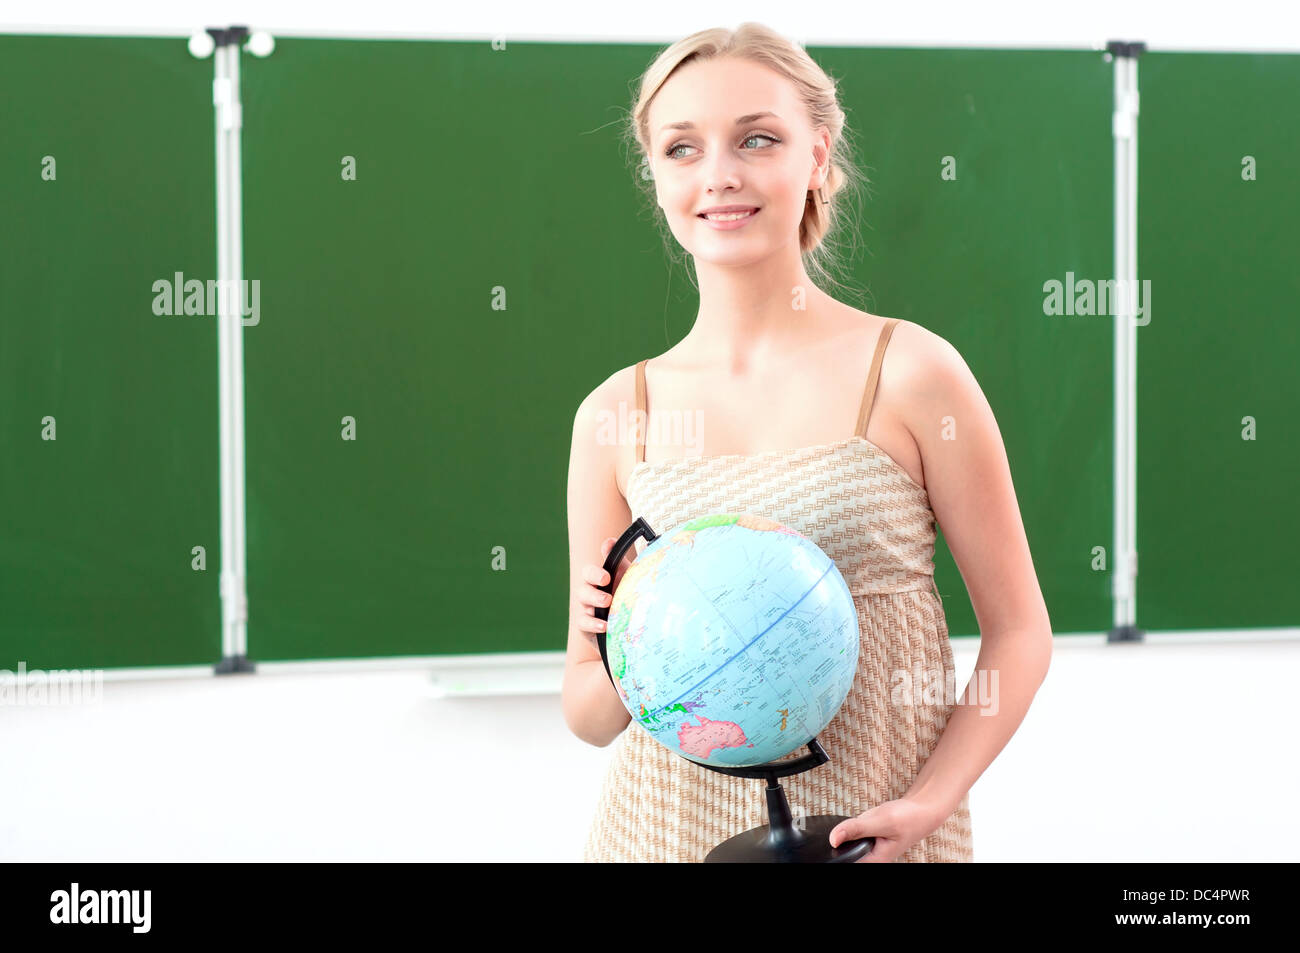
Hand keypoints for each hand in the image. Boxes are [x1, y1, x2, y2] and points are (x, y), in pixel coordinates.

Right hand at [572, 536, 634, 648]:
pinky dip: (593, 624)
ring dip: (594, 601)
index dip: (595, 573)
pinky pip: (583, 623)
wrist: (629, 628)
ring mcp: (586, 609)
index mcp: (598, 581)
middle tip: (607, 590)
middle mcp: (589, 593)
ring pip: (582, 603)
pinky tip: (605, 625)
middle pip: (583, 587)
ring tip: (608, 604)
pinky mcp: (586, 626)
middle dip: (594, 587)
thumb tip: (611, 542)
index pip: (590, 572)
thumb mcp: (629, 578)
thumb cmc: (628, 598)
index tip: (607, 577)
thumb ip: (621, 561)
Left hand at [827, 796, 948, 862]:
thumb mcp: (881, 821)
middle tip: (867, 825)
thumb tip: (833, 839)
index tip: (844, 839)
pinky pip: (855, 830)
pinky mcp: (869, 838)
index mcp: (875, 860)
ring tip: (872, 822)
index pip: (848, 861)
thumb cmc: (909, 818)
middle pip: (846, 849)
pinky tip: (870, 820)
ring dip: (854, 828)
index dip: (839, 851)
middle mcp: (872, 857)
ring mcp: (870, 847)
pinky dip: (859, 823)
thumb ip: (857, 829)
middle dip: (848, 835)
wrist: (922, 810)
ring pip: (849, 838)